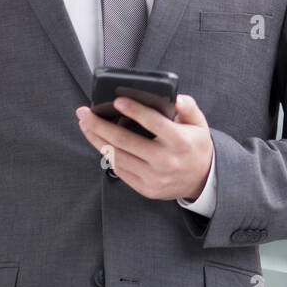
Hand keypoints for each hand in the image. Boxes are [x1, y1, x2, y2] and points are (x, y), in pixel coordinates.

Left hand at [75, 94, 212, 201]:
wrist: (202, 180)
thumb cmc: (196, 146)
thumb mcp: (199, 124)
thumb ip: (188, 107)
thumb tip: (175, 98)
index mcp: (180, 142)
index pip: (153, 123)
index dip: (134, 110)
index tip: (116, 100)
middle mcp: (165, 161)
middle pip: (125, 141)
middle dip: (100, 125)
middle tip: (84, 112)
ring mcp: (154, 177)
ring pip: (117, 156)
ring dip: (96, 139)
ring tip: (85, 125)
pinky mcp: (145, 188)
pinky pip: (120, 170)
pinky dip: (107, 154)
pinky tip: (98, 142)